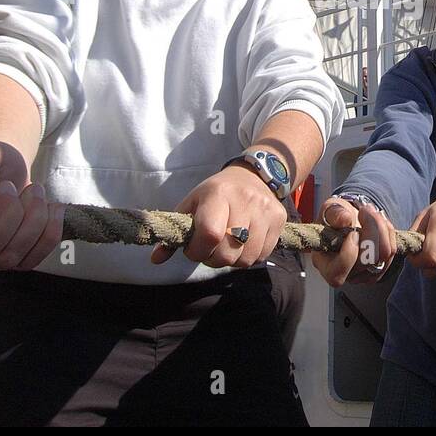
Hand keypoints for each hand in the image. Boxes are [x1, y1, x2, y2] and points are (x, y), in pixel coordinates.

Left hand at [149, 165, 287, 269]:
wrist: (254, 175)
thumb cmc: (215, 193)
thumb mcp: (192, 205)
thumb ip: (175, 233)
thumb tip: (156, 259)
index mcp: (218, 195)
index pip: (210, 233)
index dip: (198, 251)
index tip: (193, 249)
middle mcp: (245, 201)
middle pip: (228, 253)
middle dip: (213, 259)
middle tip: (210, 249)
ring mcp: (265, 211)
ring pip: (247, 258)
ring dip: (233, 260)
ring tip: (227, 247)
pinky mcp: (280, 219)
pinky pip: (263, 255)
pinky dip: (250, 256)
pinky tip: (243, 244)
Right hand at [310, 197, 395, 286]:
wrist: (349, 220)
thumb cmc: (335, 218)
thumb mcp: (330, 210)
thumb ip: (334, 214)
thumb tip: (346, 219)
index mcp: (326, 264)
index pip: (337, 274)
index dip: (348, 255)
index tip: (352, 232)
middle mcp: (346, 274)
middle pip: (367, 260)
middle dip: (371, 229)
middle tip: (366, 209)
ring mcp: (364, 274)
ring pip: (384, 255)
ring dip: (382, 228)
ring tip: (373, 212)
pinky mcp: (379, 268)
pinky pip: (392, 252)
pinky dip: (389, 233)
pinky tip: (380, 221)